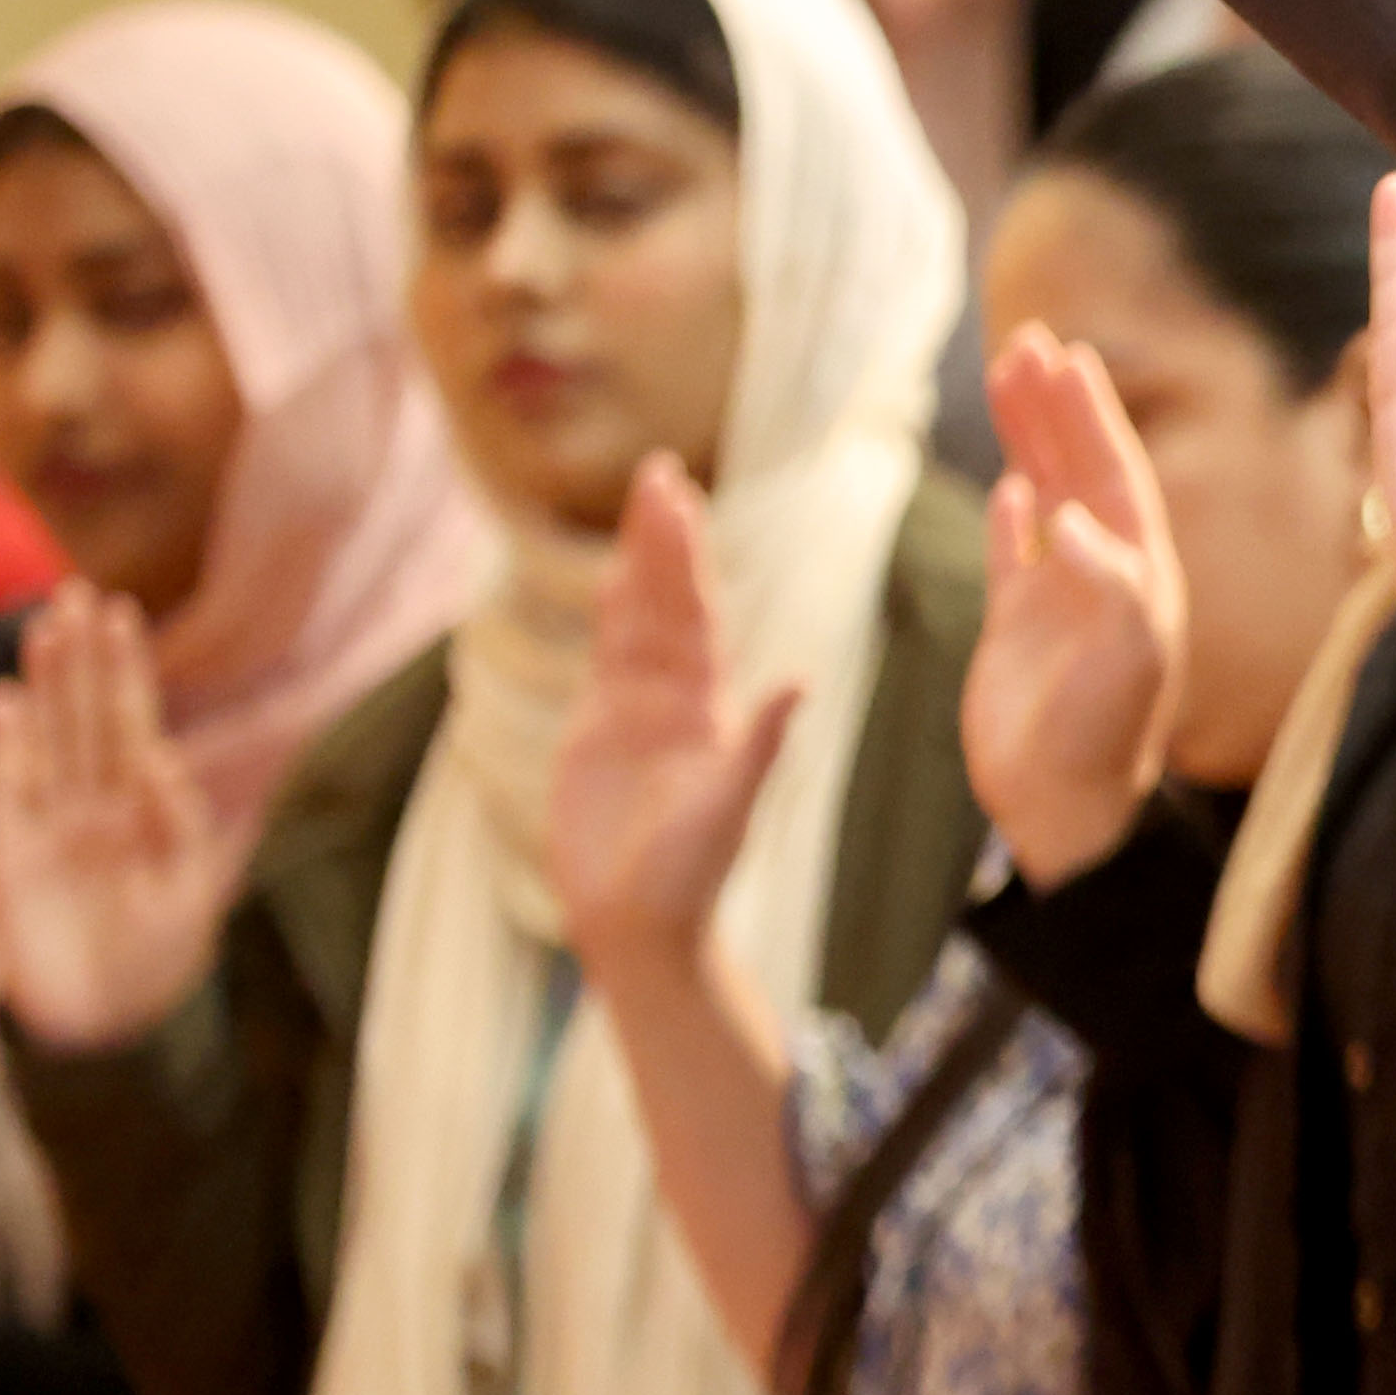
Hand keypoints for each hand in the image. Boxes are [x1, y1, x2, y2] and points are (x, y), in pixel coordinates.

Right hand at [0, 586, 235, 1051]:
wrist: (110, 1028)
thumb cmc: (157, 961)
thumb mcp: (191, 894)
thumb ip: (181, 827)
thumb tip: (163, 759)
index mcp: (138, 808)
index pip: (128, 722)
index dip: (122, 669)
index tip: (118, 612)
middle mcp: (89, 806)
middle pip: (83, 717)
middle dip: (80, 658)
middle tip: (76, 593)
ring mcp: (46, 828)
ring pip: (46, 742)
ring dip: (45, 688)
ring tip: (45, 630)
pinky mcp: (9, 861)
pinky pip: (8, 794)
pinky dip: (9, 749)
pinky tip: (10, 703)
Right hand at [543, 458, 790, 965]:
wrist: (641, 923)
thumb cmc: (689, 877)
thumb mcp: (728, 807)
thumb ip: (757, 744)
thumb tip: (797, 683)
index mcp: (706, 711)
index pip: (697, 616)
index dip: (685, 557)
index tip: (680, 498)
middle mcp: (674, 702)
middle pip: (667, 604)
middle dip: (662, 540)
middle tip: (658, 471)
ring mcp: (634, 715)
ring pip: (636, 624)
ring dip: (639, 566)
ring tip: (642, 504)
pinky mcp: (597, 737)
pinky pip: (605, 663)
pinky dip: (611, 620)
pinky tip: (614, 581)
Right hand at [964, 331, 1189, 885]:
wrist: (1064, 806)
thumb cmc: (1106, 734)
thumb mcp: (1126, 654)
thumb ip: (1107, 581)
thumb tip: (1064, 512)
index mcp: (1143, 573)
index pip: (1116, 474)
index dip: (1091, 415)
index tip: (1068, 356)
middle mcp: (1107, 576)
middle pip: (1079, 469)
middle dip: (1054, 407)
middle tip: (1025, 340)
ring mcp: (1061, 600)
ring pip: (1044, 497)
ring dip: (1027, 440)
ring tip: (1005, 380)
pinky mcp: (1018, 630)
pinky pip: (1015, 557)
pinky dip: (1011, 517)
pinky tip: (1007, 483)